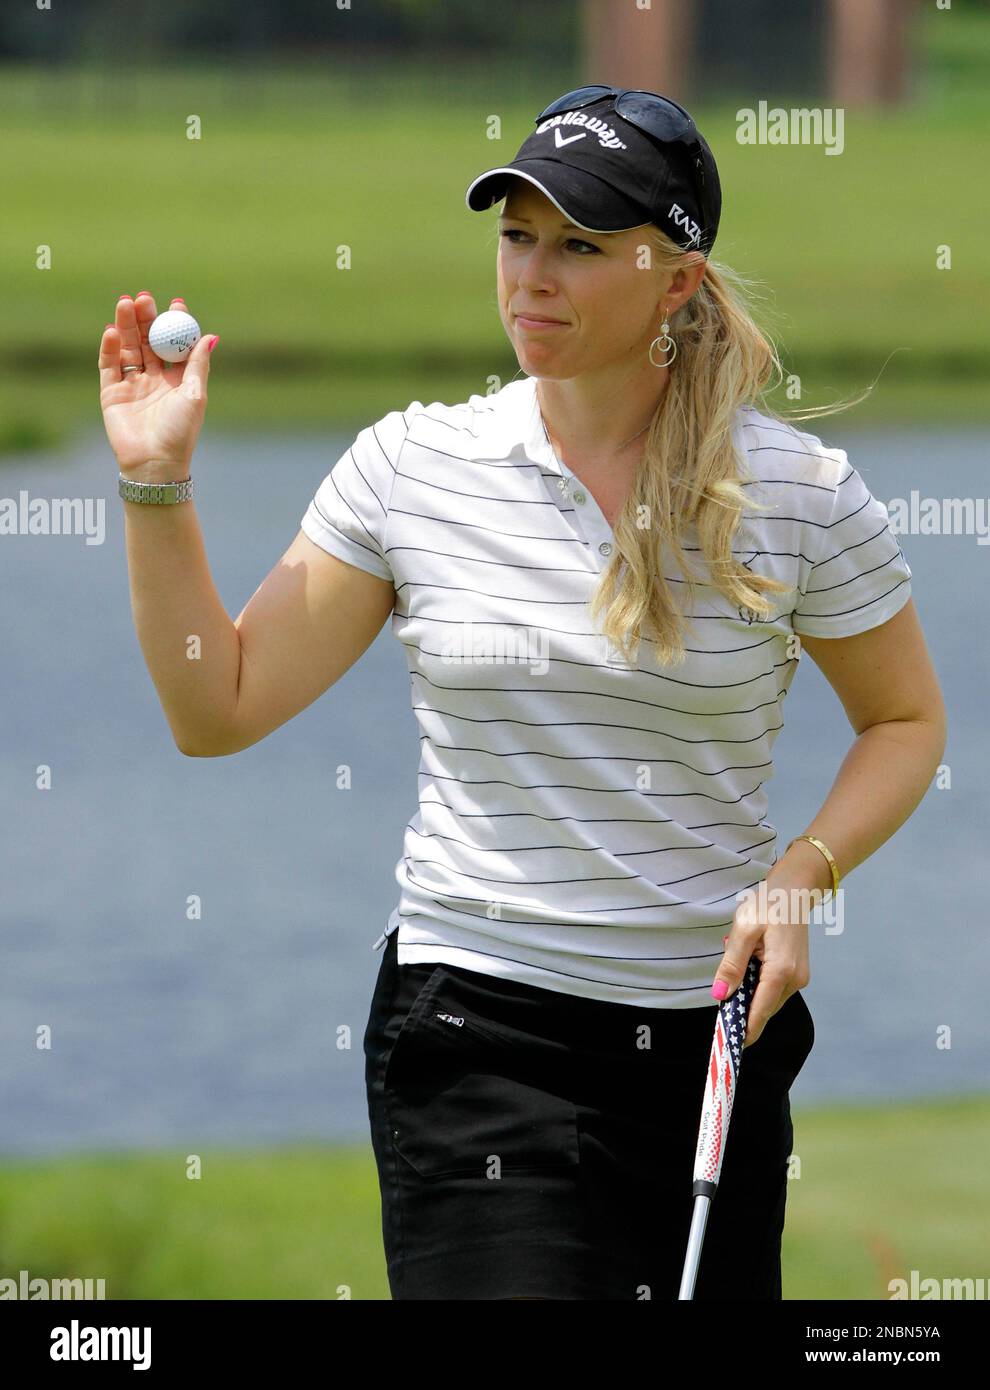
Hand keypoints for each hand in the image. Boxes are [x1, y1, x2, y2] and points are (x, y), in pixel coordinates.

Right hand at [98, 292, 217, 474]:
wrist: (155, 462)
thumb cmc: (180, 432)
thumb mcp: (195, 395)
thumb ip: (198, 365)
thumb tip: (211, 336)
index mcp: (178, 380)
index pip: (175, 345)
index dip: (175, 324)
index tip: (177, 303)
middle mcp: (154, 379)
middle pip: (148, 341)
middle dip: (146, 318)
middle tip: (144, 297)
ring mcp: (132, 385)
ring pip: (128, 348)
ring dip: (126, 325)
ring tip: (126, 302)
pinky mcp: (111, 393)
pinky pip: (109, 366)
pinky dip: (110, 348)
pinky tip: (112, 331)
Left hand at [711, 890, 810, 1046]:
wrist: (794, 890)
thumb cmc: (768, 905)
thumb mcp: (743, 931)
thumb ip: (732, 965)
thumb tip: (721, 995)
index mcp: (781, 971)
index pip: (759, 1012)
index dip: (743, 1031)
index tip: (728, 1046)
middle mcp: (795, 980)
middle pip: (763, 1008)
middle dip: (741, 1007)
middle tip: (722, 994)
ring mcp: (799, 978)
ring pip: (767, 999)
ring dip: (748, 992)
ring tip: (737, 964)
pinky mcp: (797, 974)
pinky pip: (773, 989)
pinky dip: (757, 985)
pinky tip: (749, 963)